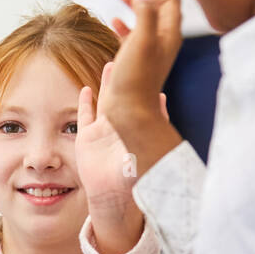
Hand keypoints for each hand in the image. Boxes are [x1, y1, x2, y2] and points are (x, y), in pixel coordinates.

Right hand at [76, 61, 165, 253]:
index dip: (148, 86)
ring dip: (108, 84)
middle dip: (128, 77)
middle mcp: (121, 127)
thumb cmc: (135, 181)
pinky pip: (84, 117)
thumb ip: (160, 136)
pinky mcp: (87, 140)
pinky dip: (84, 103)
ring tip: (111, 64)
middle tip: (132, 54)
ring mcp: (103, 132)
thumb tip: (170, 115)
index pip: (145, 102)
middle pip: (124, 95)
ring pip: (105, 101)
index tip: (153, 67)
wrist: (113, 199)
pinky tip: (86, 90)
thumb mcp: (153, 157)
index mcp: (137, 129)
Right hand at [103, 0, 184, 171]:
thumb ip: (145, 12)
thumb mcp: (142, 41)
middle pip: (159, 10)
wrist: (126, 116)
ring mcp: (147, 57)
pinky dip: (124, 26)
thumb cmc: (134, 82)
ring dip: (134, 7)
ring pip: (145, 24)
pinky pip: (132, 40)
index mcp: (167, 36)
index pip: (170, 0)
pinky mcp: (133, 68)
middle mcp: (160, 45)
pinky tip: (111, 25)